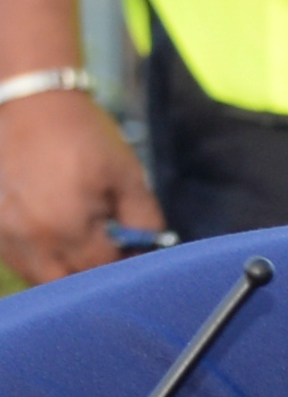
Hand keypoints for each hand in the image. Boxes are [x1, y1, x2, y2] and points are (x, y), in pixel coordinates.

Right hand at [0, 85, 156, 288]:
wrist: (30, 99)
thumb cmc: (84, 136)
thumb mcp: (128, 177)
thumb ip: (146, 223)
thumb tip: (151, 254)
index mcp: (67, 226)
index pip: (103, 273)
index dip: (122, 268)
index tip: (132, 254)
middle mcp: (30, 235)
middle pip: (68, 283)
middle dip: (91, 276)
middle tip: (106, 254)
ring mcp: (5, 229)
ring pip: (38, 276)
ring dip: (63, 272)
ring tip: (80, 246)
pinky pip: (16, 258)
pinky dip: (37, 259)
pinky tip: (54, 240)